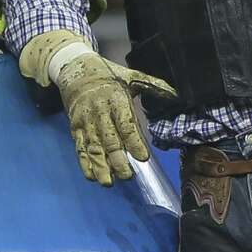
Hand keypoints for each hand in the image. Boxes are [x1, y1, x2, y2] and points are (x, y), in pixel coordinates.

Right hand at [57, 53, 175, 185]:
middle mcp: (100, 113)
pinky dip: (85, 163)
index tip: (143, 158)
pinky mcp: (75, 128)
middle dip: (118, 161)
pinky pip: (80, 148)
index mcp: (116, 100)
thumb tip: (176, 94)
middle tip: (128, 175)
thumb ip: (154, 85)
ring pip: (94, 148)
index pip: (126, 125)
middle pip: (110, 141)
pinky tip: (92, 176)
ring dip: (101, 167)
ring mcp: (86, 122)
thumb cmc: (109, 75)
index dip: (134, 143)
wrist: (76, 69)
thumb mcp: (132, 75)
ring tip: (109, 182)